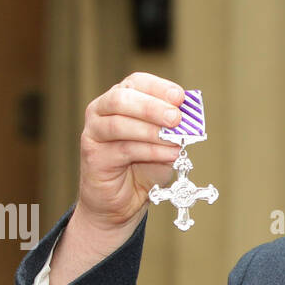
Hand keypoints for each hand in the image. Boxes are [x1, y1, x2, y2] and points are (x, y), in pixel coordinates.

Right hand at [76, 71, 187, 233]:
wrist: (122, 202)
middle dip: (152, 107)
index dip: (158, 87)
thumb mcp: (164, 144)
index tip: (179, 97)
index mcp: (120, 100)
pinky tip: (169, 155)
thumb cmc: (142, 168)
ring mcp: (94, 132)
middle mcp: (102, 111)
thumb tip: (190, 119)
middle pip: (122, 99)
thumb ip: (173, 130)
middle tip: (176, 118)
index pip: (136, 82)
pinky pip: (124, 149)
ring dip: (152, 131)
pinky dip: (151, 151)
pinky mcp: (94, 155)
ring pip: (119, 124)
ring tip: (175, 140)